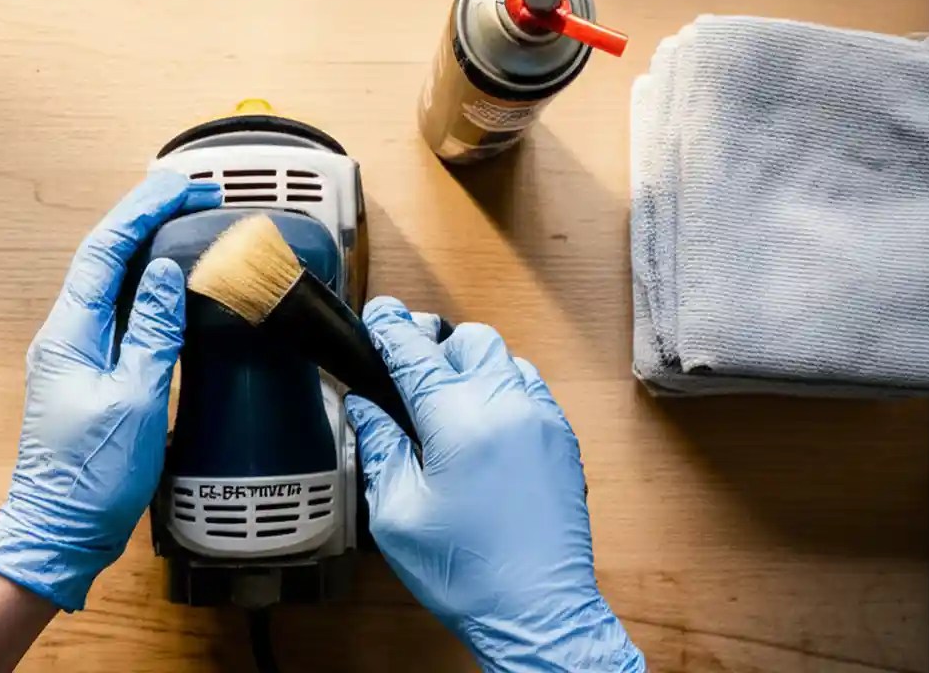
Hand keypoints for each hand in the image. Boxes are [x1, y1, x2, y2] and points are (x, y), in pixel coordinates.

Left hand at [0, 171, 221, 611]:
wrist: (58, 529)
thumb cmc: (93, 474)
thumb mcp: (136, 399)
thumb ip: (153, 332)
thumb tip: (166, 274)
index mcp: (70, 333)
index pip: (105, 251)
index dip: (142, 211)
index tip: (179, 186)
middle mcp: (66, 335)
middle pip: (105, 259)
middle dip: (146, 220)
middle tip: (191, 197)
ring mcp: (73, 354)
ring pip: (110, 285)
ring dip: (146, 251)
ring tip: (185, 225)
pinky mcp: (86, 374)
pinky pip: (116, 316)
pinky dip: (144, 290)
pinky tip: (169, 285)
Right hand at [346, 297, 644, 671]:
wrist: (538, 612)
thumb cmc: (466, 572)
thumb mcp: (397, 513)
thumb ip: (380, 448)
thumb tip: (365, 408)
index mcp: (458, 420)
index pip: (415, 351)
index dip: (390, 327)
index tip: (377, 315)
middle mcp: (507, 407)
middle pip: (469, 339)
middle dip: (435, 344)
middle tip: (406, 367)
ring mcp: (542, 420)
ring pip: (505, 358)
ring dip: (472, 366)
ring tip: (445, 402)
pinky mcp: (562, 441)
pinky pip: (531, 389)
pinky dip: (503, 389)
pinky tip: (482, 425)